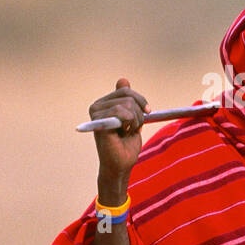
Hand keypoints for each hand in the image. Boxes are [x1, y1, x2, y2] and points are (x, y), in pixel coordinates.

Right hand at [89, 78, 149, 194]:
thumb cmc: (126, 144)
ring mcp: (96, 114)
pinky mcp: (100, 122)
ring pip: (126, 104)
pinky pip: (121, 112)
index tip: (148, 112)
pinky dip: (130, 122)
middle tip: (133, 128)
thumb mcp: (131, 118)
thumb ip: (126, 100)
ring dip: (135, 120)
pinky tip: (124, 132)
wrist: (121, 164)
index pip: (125, 90)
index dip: (140, 100)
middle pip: (127, 96)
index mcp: (103, 104)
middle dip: (138, 112)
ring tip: (128, 132)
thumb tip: (122, 79)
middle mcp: (97, 106)